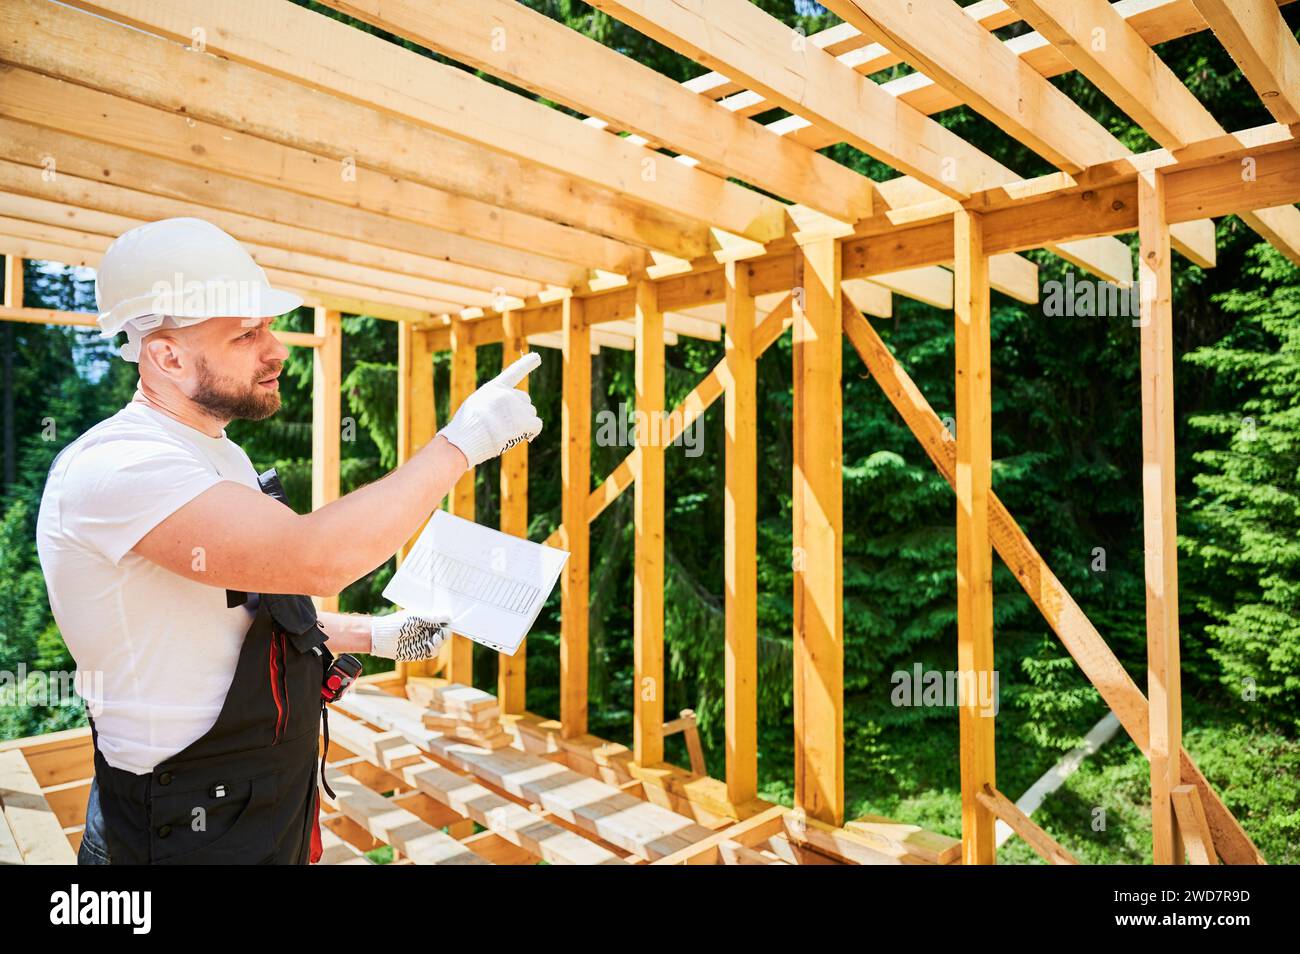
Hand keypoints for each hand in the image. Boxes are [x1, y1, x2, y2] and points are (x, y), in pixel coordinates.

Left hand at [369, 610, 450, 660]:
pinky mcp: (420, 652)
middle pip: (444, 633)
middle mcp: (426, 631)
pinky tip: (429, 645)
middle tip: (441, 633)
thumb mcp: (417, 617)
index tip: (451, 623)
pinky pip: (433, 652)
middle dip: (445, 633)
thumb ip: (433, 618)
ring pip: (440, 643)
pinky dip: (434, 649)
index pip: (442, 621)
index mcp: (426, 620)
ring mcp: (424, 642)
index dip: (447, 622)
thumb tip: (448, 616)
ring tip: (434, 639)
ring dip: (440, 641)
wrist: (383, 637)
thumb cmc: (398, 623)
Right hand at [437, 352, 542, 467]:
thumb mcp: (474, 407)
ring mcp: (517, 406)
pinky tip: (523, 437)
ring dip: (524, 424)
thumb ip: (491, 404)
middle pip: (525, 400)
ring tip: (507, 433)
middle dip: (520, 412)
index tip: (538, 357)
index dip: (526, 364)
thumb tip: (504, 417)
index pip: (513, 373)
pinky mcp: (524, 421)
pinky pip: (537, 425)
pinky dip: (532, 432)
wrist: (466, 439)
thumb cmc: (466, 429)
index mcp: (493, 389)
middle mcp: (507, 394)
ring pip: (531, 414)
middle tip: (506, 426)